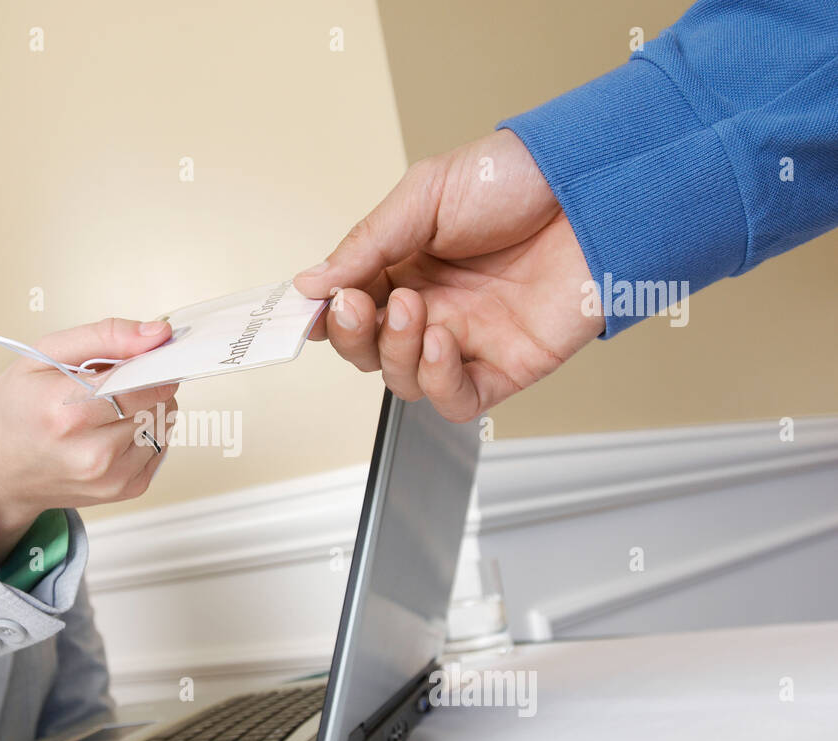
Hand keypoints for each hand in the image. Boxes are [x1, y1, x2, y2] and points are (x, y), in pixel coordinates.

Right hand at [0, 318, 177, 564]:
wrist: (1, 471)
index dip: (151, 364)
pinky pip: (161, 446)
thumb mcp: (43, 354)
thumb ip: (104, 336)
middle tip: (117, 381)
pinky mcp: (127, 490)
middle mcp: (92, 452)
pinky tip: (113, 431)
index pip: (140, 381)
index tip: (148, 355)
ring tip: (111, 408)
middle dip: (148, 382)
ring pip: (164, 423)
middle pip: (157, 401)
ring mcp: (112, 477)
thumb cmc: (18, 408)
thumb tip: (158, 333)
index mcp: (66, 411)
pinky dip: (146, 433)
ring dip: (148, 408)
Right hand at [292, 128, 601, 421]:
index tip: (312, 305)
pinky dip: (438, 381)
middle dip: (354, 334)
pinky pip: (457, 399)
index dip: (326, 313)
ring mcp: (469, 339)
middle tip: (360, 303)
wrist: (594, 186)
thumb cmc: (520, 178)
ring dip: (395, 352)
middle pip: (368, 351)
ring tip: (413, 309)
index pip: (348, 307)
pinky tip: (440, 342)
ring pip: (403, 380)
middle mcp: (433, 307)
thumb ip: (365, 245)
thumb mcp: (424, 195)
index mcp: (406, 265)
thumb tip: (309, 285)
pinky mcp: (507, 365)